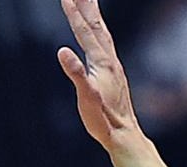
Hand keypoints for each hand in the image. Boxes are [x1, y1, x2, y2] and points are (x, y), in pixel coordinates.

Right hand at [57, 0, 142, 149]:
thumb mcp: (86, 97)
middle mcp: (110, 59)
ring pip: (103, 32)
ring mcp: (113, 65)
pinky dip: (99, 30)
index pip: (85, 32)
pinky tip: (98, 33)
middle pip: (97, 25)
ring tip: (89, 0)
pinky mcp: (113, 72)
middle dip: (87, 5)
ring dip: (94, 14)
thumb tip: (62, 51)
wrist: (124, 134)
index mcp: (102, 62)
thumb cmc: (103, 119)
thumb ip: (75, 73)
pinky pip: (105, 43)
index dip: (75, 14)